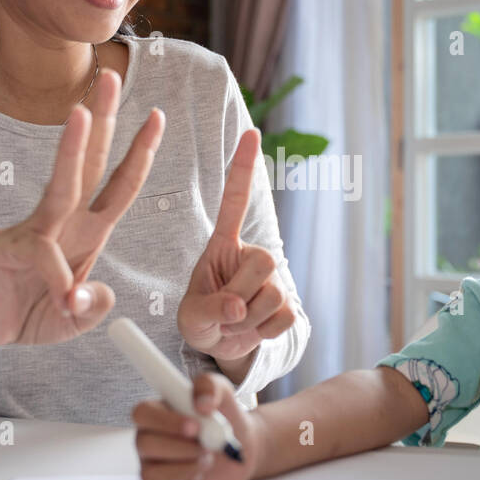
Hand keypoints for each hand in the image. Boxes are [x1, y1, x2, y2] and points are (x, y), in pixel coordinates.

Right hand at [0, 70, 164, 348]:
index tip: (157, 117)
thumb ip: (93, 307)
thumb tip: (94, 294)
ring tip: (81, 114)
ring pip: (61, 185)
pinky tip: (64, 298)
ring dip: (72, 147)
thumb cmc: (33, 314)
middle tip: (111, 76)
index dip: (140, 152)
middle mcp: (64, 220)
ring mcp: (35, 229)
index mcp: (87, 230)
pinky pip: (44, 253)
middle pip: (90, 163)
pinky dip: (59, 278)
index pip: (119, 184)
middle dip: (103, 120)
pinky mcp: (10, 247)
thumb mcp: (75, 318)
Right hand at [133, 372, 262, 479]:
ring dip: (186, 469)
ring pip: (150, 476)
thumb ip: (210, 385)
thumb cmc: (225, 417)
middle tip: (207, 445)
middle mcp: (149, 440)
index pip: (141, 413)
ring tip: (207, 459)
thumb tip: (201, 403)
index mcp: (157, 412)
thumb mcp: (223, 392)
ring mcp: (153, 467)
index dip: (165, 421)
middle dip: (181, 448)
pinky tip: (199, 478)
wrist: (242, 446)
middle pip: (144, 445)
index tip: (195, 426)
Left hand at [177, 129, 295, 361]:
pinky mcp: (287, 305)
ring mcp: (272, 279)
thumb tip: (237, 307)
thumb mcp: (192, 317)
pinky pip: (285, 317)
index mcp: (223, 244)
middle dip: (240, 294)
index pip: (235, 201)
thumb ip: (210, 309)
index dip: (244, 168)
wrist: (221, 347)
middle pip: (263, 262)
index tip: (252, 133)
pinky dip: (264, 331)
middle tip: (223, 311)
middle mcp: (251, 254)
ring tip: (233, 323)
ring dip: (248, 320)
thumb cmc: (200, 320)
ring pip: (274, 295)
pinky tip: (252, 330)